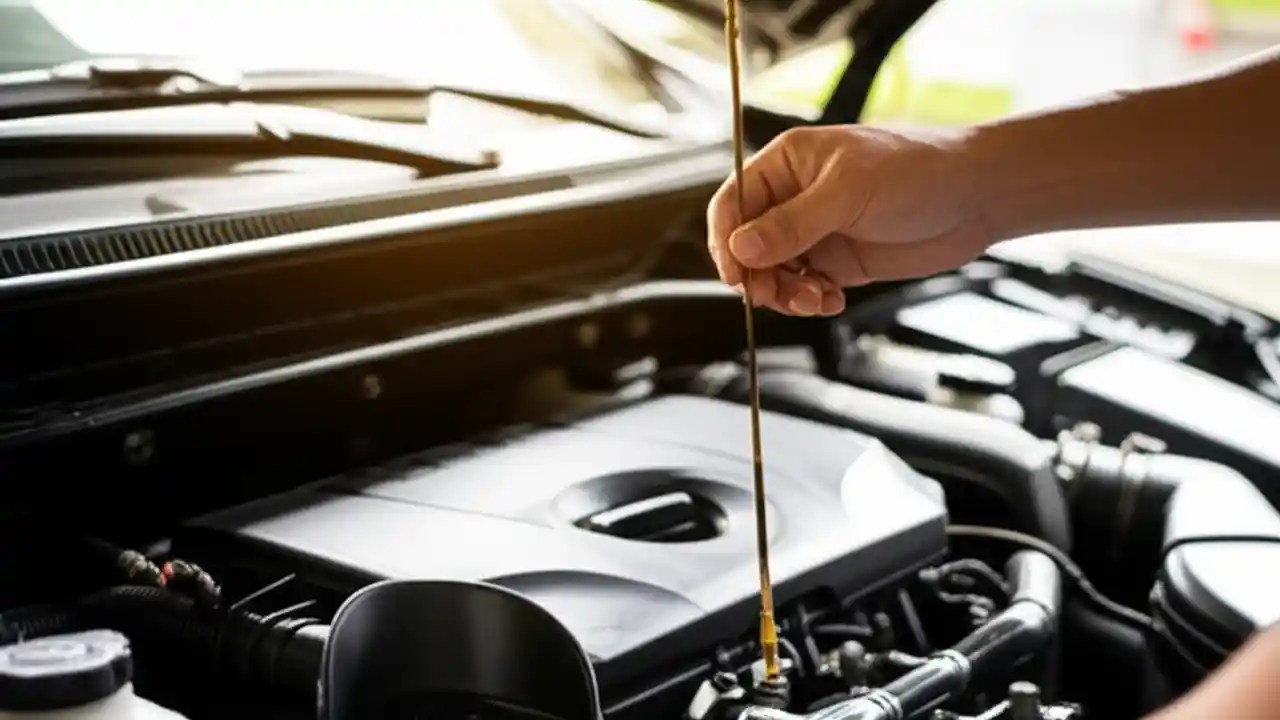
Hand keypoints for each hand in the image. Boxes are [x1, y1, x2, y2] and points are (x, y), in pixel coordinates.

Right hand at [707, 125, 993, 315]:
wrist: (976, 197)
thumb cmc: (917, 172)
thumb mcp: (848, 193)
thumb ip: (792, 224)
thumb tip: (741, 248)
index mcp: (787, 164)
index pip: (732, 203)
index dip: (726, 240)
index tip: (737, 274)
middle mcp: (794, 198)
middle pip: (746, 245)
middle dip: (757, 275)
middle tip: (775, 295)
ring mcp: (815, 231)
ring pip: (772, 272)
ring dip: (785, 294)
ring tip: (814, 299)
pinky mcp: (837, 261)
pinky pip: (803, 287)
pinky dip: (809, 300)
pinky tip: (832, 299)